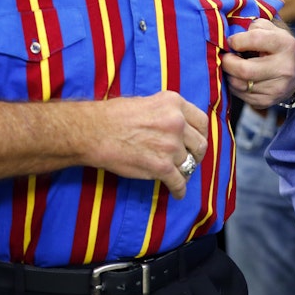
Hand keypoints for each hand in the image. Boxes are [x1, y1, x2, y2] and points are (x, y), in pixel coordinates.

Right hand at [91, 92, 207, 199]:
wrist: (92, 132)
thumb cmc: (113, 116)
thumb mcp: (147, 101)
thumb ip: (167, 112)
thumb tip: (178, 124)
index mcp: (175, 104)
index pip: (202, 121)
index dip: (200, 134)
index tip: (196, 141)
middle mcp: (177, 123)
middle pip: (200, 144)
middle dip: (196, 155)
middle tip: (190, 160)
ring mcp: (171, 145)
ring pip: (188, 164)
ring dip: (184, 171)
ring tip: (179, 176)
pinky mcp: (162, 166)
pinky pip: (178, 182)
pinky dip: (179, 189)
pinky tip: (177, 193)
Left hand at [223, 18, 294, 109]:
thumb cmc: (279, 47)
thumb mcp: (272, 30)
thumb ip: (253, 28)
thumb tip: (231, 38)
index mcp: (285, 45)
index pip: (255, 39)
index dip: (237, 40)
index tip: (232, 41)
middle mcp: (284, 68)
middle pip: (244, 69)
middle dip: (228, 62)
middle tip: (226, 57)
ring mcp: (277, 88)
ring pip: (238, 84)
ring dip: (229, 74)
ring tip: (233, 67)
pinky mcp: (267, 101)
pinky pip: (240, 95)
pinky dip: (234, 85)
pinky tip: (239, 78)